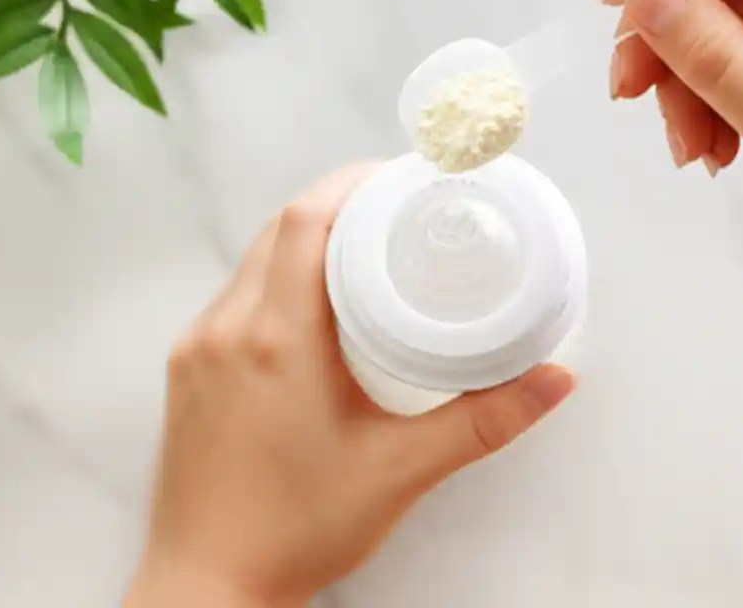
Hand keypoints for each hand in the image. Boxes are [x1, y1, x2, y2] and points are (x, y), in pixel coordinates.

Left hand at [124, 164, 576, 607]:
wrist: (209, 587)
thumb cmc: (295, 531)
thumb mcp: (402, 471)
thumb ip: (483, 420)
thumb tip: (554, 378)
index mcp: (276, 340)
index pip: (306, 222)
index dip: (354, 183)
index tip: (401, 176)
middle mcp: (226, 331)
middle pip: (279, 229)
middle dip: (338, 203)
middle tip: (397, 207)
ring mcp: (197, 350)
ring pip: (252, 261)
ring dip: (305, 242)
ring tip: (365, 249)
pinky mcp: (187, 373)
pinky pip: (234, 298)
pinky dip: (276, 281)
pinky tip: (314, 306)